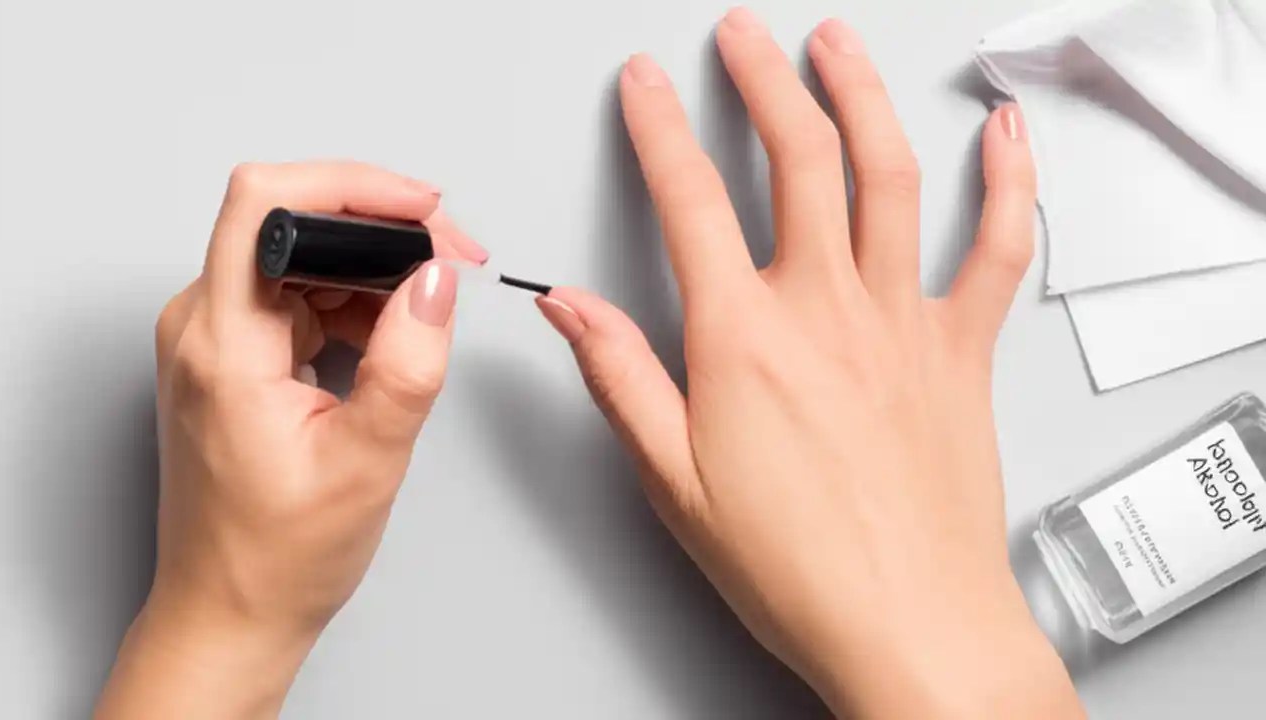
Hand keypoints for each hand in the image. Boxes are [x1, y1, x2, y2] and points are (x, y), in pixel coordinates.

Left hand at [97, 161, 484, 718]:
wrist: (229, 611)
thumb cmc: (278, 555)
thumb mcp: (367, 461)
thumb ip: (408, 363)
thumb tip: (437, 281)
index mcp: (223, 344)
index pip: (266, 202)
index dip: (350, 186)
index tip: (421, 208)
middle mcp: (204, 325)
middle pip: (289, 220)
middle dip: (381, 226)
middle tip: (453, 258)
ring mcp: (215, 337)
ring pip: (299, 255)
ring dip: (373, 266)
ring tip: (429, 306)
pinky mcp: (233, 353)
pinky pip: (296, 294)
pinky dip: (352, 300)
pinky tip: (387, 337)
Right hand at [536, 10, 1081, 718]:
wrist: (909, 626)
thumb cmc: (797, 568)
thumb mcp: (674, 480)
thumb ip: (622, 378)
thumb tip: (573, 310)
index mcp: (746, 340)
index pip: (689, 200)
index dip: (659, 127)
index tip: (645, 85)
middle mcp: (829, 312)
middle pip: (798, 158)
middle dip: (762, 79)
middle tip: (743, 39)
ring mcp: (904, 322)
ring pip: (890, 173)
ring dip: (860, 94)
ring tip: (837, 46)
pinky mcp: (962, 351)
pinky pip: (996, 248)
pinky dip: (1007, 182)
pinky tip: (1003, 135)